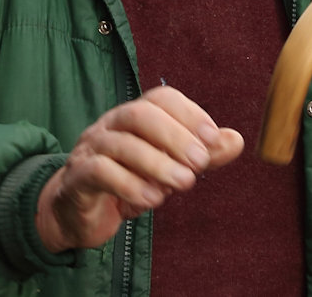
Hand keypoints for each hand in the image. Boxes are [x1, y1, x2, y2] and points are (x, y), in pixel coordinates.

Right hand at [34, 85, 243, 252]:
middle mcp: (110, 126)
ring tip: (184, 184)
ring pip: (121, 143)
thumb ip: (200, 155)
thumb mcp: (167, 169)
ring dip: (158, 163)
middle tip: (200, 163)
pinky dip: (129, 184)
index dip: (188, 113)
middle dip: (175, 136)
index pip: (160, 98)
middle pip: (140, 114)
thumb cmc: (126, 184)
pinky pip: (100, 171)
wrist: (76, 212)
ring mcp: (91, 149)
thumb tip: (236, 140)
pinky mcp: (77, 177)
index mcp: (133, 118)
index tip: (212, 139)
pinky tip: (151, 200)